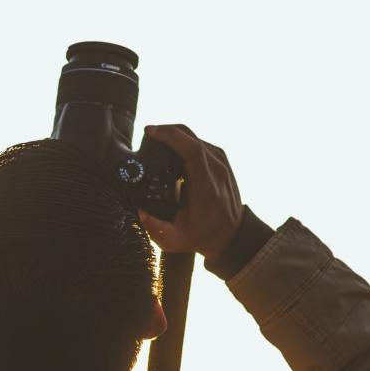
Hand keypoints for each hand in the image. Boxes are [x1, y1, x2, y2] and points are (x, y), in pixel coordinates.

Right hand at [138, 124, 243, 258]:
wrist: (232, 234)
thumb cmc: (204, 235)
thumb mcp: (176, 239)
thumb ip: (154, 228)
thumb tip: (137, 211)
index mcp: (206, 187)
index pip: (191, 150)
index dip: (170, 136)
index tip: (151, 132)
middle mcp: (216, 171)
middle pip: (192, 138)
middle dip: (167, 130)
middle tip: (148, 133)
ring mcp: (221, 163)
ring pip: (196, 137)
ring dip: (175, 134)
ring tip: (156, 139)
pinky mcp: (221, 161)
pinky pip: (201, 142)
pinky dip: (184, 140)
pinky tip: (171, 145)